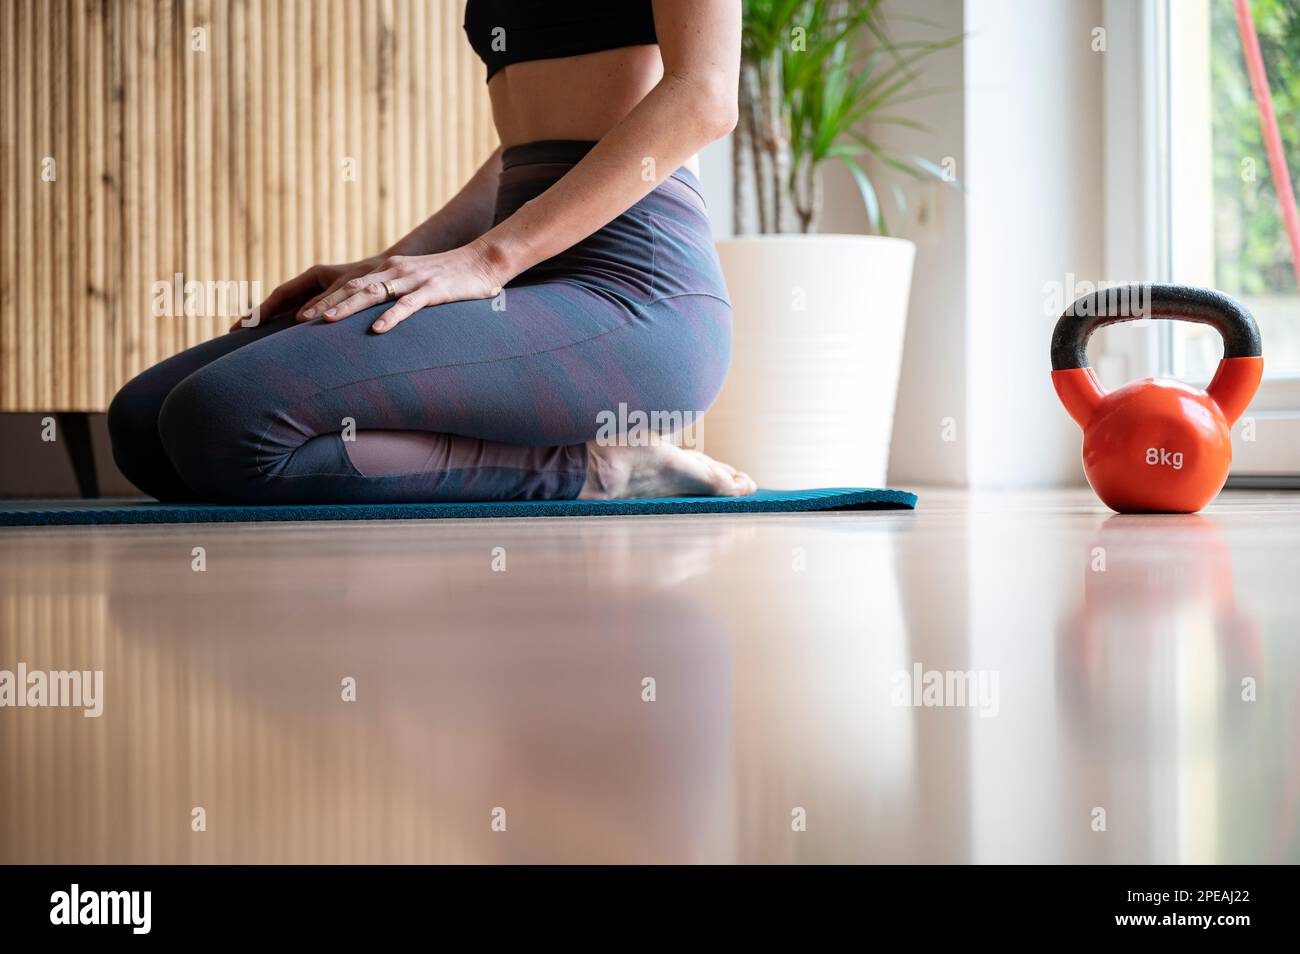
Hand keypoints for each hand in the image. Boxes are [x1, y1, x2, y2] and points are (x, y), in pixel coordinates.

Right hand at [229, 256, 383, 331]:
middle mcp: (314, 284)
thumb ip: (327, 300)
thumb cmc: (373, 276)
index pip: (280, 295)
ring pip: (289, 309)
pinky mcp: (330, 304)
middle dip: (258, 316)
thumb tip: (303, 318)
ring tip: (250, 338)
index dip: (260, 309)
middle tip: (235, 332)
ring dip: (271, 321)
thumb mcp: (348, 287)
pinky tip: (283, 341)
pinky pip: (304, 315)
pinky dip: (291, 325)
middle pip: (279, 302)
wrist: (393, 271)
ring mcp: (320, 294)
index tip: (241, 323)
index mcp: (315, 277)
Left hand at [303, 242, 505, 333]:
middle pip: (353, 288)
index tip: (301, 316)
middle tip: (299, 322)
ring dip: (348, 308)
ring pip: (374, 294)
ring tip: (325, 323)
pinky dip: (392, 317)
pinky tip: (378, 330)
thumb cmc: (453, 277)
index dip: (324, 300)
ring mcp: (413, 280)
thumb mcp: (418, 282)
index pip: (349, 284)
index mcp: (389, 268)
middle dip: (325, 304)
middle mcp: (395, 270)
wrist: (485, 261)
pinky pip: (409, 305)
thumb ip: (398, 294)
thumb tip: (378, 317)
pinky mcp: (434, 291)